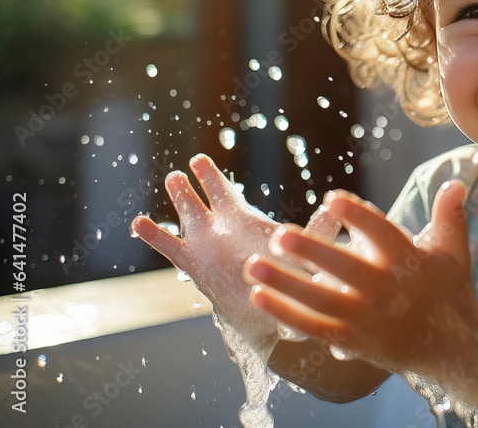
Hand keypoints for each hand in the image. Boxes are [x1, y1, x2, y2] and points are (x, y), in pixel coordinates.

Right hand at [130, 153, 341, 335]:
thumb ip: (319, 230)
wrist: (275, 317)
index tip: (200, 160)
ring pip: (188, 217)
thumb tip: (338, 206)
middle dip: (197, 182)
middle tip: (189, 164)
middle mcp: (222, 230)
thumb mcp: (308, 253)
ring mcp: (207, 246)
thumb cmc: (292, 284)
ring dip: (180, 199)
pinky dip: (155, 235)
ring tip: (172, 179)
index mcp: (245, 221)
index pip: (225, 192)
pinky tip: (140, 222)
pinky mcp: (196, 267)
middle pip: (204, 198)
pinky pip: (171, 248)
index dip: (212, 177)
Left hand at [245, 180, 477, 377]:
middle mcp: (386, 291)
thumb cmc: (450, 290)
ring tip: (252, 265)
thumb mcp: (453, 251)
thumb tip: (455, 181)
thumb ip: (449, 215)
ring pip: (321, 301)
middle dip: (312, 253)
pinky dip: (284, 313)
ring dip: (285, 284)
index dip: (358, 215)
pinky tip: (257, 294)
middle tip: (278, 235)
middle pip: (345, 269)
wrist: (452, 348)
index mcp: (409, 262)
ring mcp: (366, 319)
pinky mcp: (351, 340)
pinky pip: (313, 326)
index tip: (333, 198)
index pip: (382, 234)